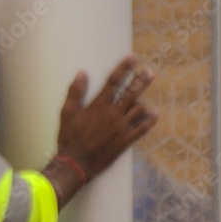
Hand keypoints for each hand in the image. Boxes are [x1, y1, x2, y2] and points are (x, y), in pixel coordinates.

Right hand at [46, 55, 157, 207]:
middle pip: (131, 93)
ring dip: (142, 102)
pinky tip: (154, 114)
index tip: (132, 58)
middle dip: (141, 80)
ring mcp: (121, 128)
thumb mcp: (67, 112)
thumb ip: (75, 92)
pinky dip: (149, 120)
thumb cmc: (69, 137)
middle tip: (149, 71)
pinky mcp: (126, 141)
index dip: (123, 68)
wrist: (76, 163)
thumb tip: (82, 73)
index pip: (113, 82)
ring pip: (139, 109)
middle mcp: (113, 114)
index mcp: (98, 106)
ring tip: (144, 97)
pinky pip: (142, 128)